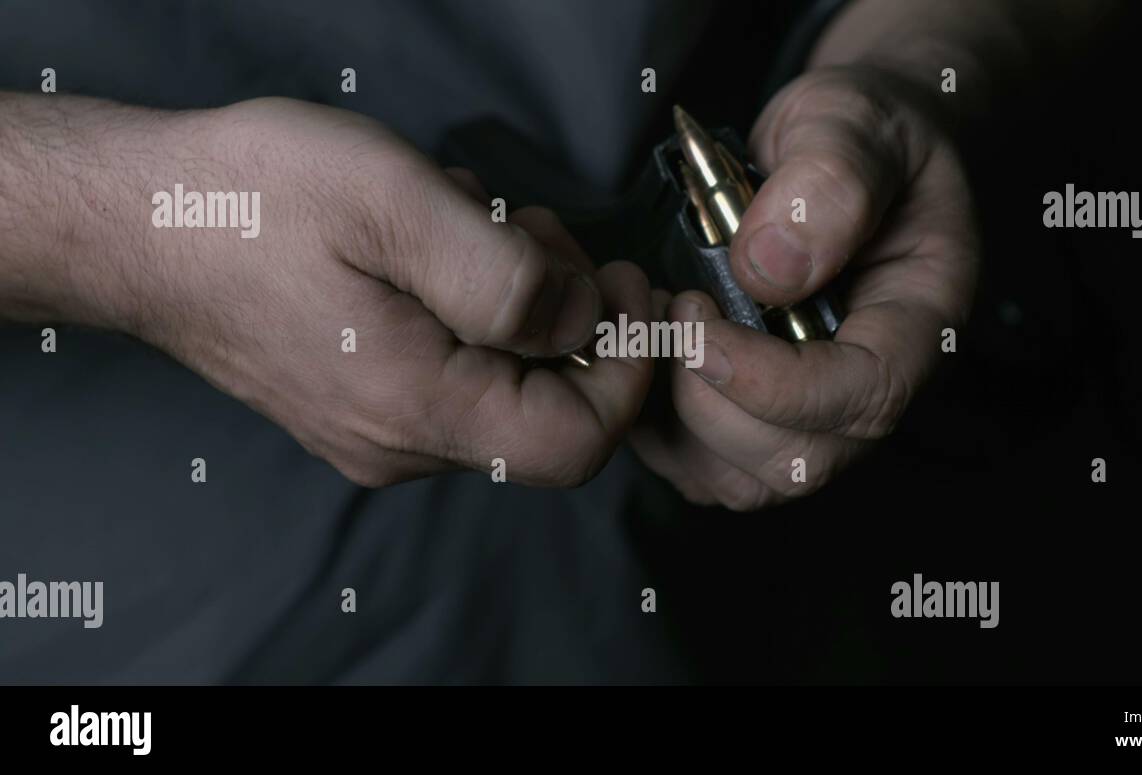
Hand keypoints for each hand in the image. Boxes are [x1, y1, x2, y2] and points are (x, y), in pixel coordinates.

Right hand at [42, 96, 653, 486]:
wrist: (140, 224)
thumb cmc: (258, 201)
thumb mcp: (397, 205)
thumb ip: (507, 277)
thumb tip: (583, 324)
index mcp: (418, 407)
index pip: (576, 443)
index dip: (628, 370)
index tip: (627, 285)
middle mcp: (402, 445)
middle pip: (548, 415)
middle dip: (575, 319)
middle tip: (537, 231)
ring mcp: (378, 433)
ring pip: (505, 391)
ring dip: (526, 308)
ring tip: (480, 227)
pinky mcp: (362, 408)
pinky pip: (460, 379)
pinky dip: (482, 319)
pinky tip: (443, 255)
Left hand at [631, 66, 978, 509]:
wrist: (840, 149)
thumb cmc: (860, 133)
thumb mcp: (855, 120)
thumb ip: (829, 182)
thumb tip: (768, 269)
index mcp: (919, 322)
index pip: (865, 397)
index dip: (775, 384)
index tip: (699, 324)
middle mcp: (871, 386)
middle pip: (799, 460)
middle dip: (712, 401)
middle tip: (672, 307)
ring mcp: (814, 413)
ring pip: (744, 480)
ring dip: (676, 417)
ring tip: (657, 324)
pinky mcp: (757, 419)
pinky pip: (701, 468)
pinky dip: (656, 427)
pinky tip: (646, 350)